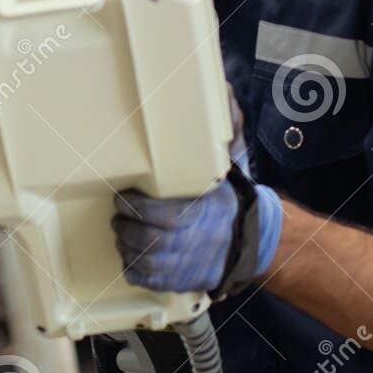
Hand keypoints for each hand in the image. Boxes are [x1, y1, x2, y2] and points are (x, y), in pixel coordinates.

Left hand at [111, 91, 281, 295]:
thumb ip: (226, 131)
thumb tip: (222, 92)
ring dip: (126, 245)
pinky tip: (130, 256)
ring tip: (122, 231)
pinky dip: (134, 269)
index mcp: (202, 211)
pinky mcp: (182, 281)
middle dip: (125, 226)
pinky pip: (149, 280)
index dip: (135, 207)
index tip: (123, 197)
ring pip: (144, 260)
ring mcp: (187, 264)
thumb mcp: (233, 164)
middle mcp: (193, 240)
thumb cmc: (233, 200)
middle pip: (147, 239)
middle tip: (118, 214)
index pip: (161, 214)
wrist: (254, 242)